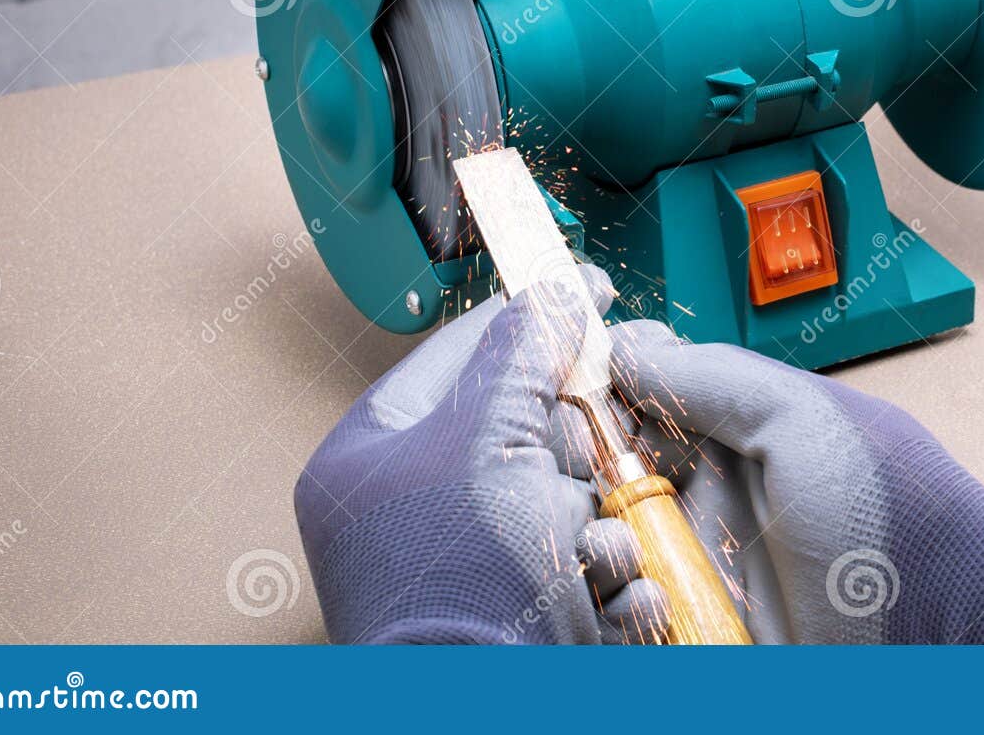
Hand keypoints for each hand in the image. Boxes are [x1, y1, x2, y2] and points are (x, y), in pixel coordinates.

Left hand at [294, 267, 664, 643]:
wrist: (487, 716)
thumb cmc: (456, 593)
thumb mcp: (487, 440)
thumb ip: (522, 352)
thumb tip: (557, 292)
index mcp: (375, 459)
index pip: (459, 356)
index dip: (526, 323)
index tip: (584, 291)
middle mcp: (418, 510)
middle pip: (531, 430)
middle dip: (567, 458)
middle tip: (569, 475)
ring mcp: (476, 566)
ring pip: (574, 497)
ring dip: (593, 526)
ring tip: (575, 559)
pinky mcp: (528, 612)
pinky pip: (594, 562)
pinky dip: (608, 580)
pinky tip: (594, 598)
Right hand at [608, 322, 983, 643]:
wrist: (949, 633)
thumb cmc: (898, 517)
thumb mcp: (805, 422)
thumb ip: (716, 379)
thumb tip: (628, 349)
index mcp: (736, 427)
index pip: (636, 389)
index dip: (594, 385)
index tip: (566, 390)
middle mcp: (708, 487)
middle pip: (604, 464)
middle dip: (575, 464)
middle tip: (575, 474)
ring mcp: (699, 561)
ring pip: (605, 538)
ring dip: (590, 537)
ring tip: (610, 541)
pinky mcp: (696, 627)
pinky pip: (630, 612)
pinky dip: (615, 603)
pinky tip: (633, 593)